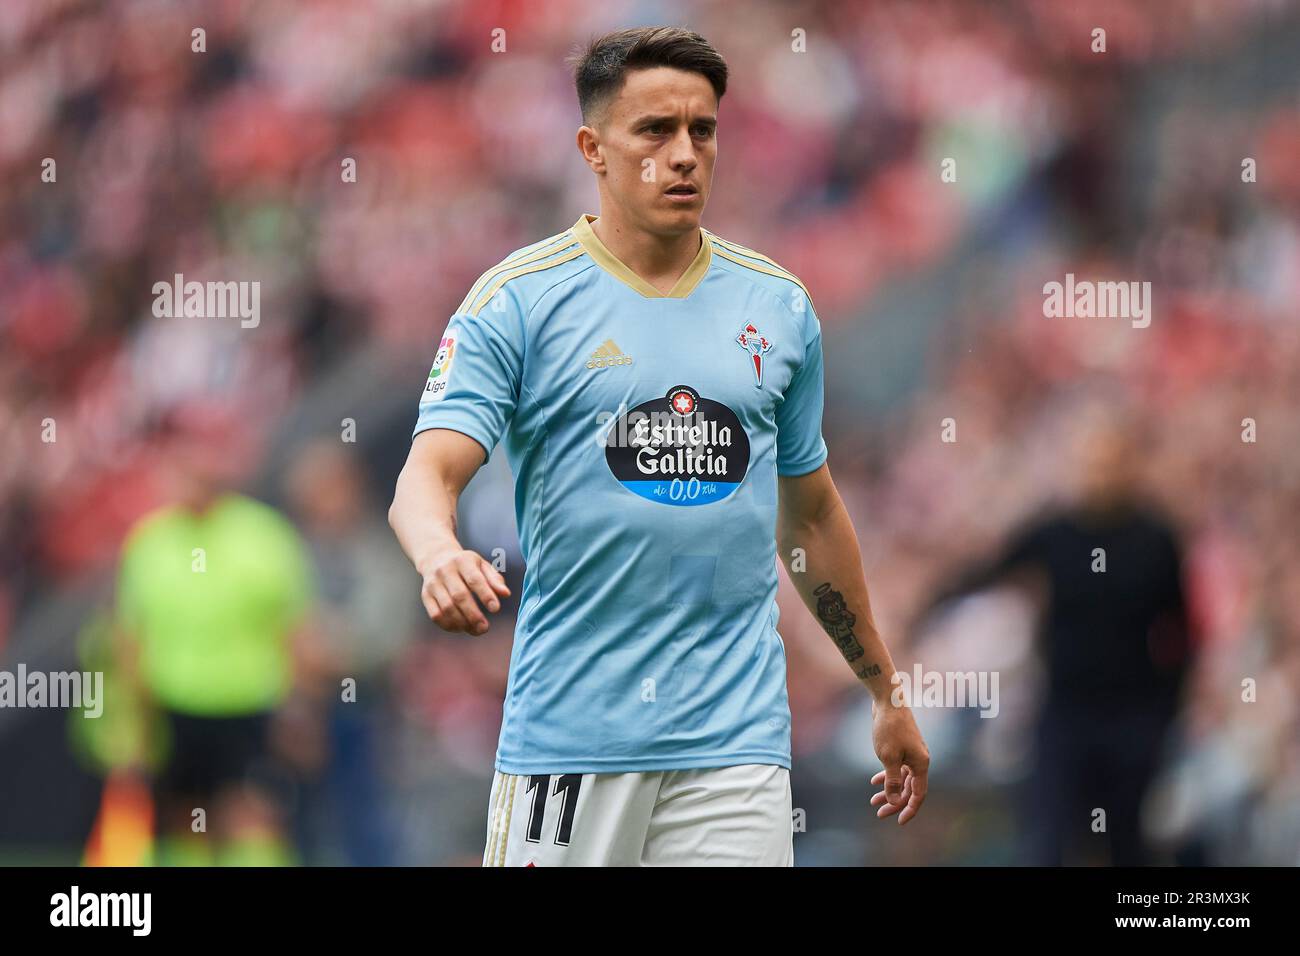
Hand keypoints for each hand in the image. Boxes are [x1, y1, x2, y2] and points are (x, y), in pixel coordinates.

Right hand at [420, 549, 510, 634]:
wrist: (436, 558)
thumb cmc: (467, 566)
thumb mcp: (482, 566)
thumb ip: (495, 580)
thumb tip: (506, 594)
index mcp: (463, 561)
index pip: (474, 579)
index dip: (485, 595)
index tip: (496, 609)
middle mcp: (445, 571)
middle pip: (459, 596)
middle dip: (473, 614)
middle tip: (485, 628)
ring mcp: (433, 584)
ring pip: (446, 608)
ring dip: (462, 623)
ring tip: (475, 630)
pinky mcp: (425, 596)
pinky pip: (435, 615)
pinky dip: (449, 625)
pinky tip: (461, 628)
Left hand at [868, 699, 929, 824]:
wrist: (888, 701)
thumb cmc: (889, 728)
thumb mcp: (888, 758)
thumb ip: (892, 781)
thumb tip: (893, 801)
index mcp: (921, 765)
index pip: (918, 794)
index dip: (910, 809)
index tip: (898, 821)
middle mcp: (919, 760)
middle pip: (909, 789)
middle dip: (894, 802)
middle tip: (878, 813)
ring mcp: (911, 753)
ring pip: (901, 779)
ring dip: (888, 790)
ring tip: (872, 800)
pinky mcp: (903, 747)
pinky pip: (897, 768)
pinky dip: (887, 776)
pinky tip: (873, 781)